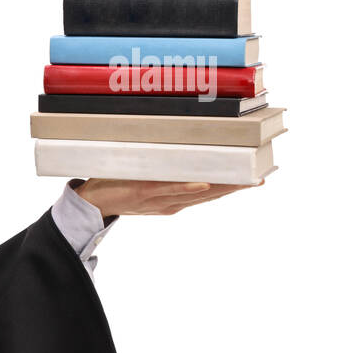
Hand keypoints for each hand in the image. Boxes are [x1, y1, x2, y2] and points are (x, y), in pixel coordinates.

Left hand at [75, 178, 261, 217]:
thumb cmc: (119, 187)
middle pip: (210, 193)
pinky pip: (167, 189)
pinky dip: (186, 186)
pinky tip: (204, 182)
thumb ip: (166, 170)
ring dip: (220, 186)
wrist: (91, 203)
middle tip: (262, 178)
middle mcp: (171, 201)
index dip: (235, 186)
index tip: (259, 179)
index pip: (210, 191)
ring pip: (194, 192)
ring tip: (245, 181)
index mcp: (175, 199)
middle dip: (236, 186)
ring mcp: (158, 198)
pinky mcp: (142, 192)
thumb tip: (184, 149)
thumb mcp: (146, 180)